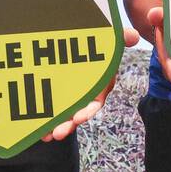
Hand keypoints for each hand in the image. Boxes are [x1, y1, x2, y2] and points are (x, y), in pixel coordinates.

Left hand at [41, 27, 138, 141]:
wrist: (83, 38)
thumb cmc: (100, 42)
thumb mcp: (110, 39)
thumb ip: (120, 39)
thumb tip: (134, 35)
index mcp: (101, 85)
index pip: (96, 102)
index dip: (88, 111)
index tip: (79, 118)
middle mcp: (87, 94)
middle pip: (79, 113)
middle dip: (69, 124)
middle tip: (58, 133)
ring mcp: (73, 95)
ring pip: (65, 115)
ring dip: (56, 126)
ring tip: (45, 136)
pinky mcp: (60, 93)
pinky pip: (54, 108)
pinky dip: (46, 117)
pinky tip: (36, 126)